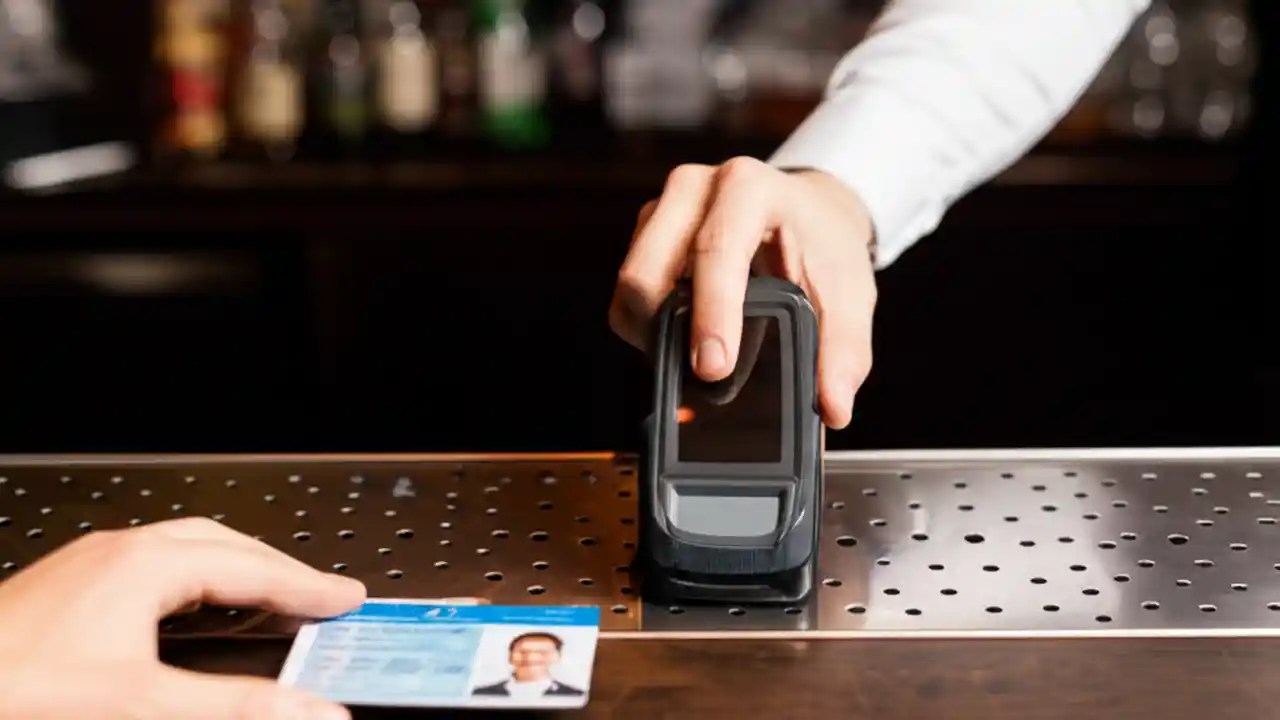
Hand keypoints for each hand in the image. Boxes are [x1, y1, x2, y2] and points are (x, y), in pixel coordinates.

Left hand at [0, 517, 366, 719]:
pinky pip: (151, 569)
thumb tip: (310, 711)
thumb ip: (234, 709)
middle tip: (319, 597)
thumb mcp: (140, 708)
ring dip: (234, 572)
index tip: (345, 598)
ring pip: (182, 552)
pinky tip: (189, 613)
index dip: (305, 586)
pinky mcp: (63, 592)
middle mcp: (115, 555)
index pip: (251, 567)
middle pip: (220, 544)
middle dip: (276, 569)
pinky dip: (194, 585)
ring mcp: (85, 569)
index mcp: (142, 566)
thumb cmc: (15, 693)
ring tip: (268, 600)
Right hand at [610, 158, 876, 427]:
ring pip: (630, 283)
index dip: (710, 312)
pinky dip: (645, 324)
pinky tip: (679, 338)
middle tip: (702, 374)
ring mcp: (664, 209)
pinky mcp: (647, 233)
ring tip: (691, 357)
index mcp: (748, 189)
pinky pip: (627, 292)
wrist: (812, 213)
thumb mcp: (850, 292)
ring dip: (652, 331)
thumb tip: (833, 406)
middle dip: (666, 330)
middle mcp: (695, 188)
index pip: (716, 248)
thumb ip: (844, 351)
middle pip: (648, 268)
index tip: (713, 366)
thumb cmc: (825, 245)